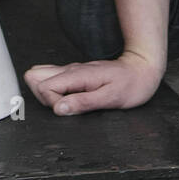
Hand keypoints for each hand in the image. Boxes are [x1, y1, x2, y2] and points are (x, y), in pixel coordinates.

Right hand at [24, 50, 165, 115]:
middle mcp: (71, 70)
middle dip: (43, 98)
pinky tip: (63, 99)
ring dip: (46, 94)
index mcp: (77, 75)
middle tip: (64, 108)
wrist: (142, 69)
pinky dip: (51, 90)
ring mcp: (71, 71)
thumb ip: (82, 103)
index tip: (67, 110)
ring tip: (64, 105)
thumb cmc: (130, 84)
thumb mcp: (110, 98)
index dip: (52, 103)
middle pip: (36, 79)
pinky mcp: (74, 75)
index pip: (45, 87)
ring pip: (41, 77)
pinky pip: (52, 78)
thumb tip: (58, 109)